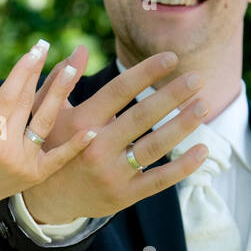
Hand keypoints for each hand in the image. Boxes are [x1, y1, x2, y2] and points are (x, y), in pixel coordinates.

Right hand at [0, 40, 94, 208]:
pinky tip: (93, 129)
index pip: (8, 97)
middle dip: (39, 74)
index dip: (22, 72)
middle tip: (50, 46)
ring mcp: (24, 163)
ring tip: (71, 68)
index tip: (34, 50)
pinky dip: (76, 145)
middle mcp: (7, 149)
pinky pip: (59, 158)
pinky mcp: (37, 175)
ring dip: (60, 95)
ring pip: (45, 123)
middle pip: (28, 104)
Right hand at [18, 47, 210, 225]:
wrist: (47, 200)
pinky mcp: (124, 195)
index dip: (147, 72)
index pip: (120, 91)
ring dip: (182, 126)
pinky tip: (203, 149)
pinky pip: (159, 180)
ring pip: (154, 147)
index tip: (171, 58)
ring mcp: (112, 173)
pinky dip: (183, 166)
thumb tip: (81, 50)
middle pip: (142, 117)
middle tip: (197, 79)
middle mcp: (96, 147)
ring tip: (203, 106)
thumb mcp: (48, 114)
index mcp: (82, 122)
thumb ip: (63, 80)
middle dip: (172, 96)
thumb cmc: (51, 147)